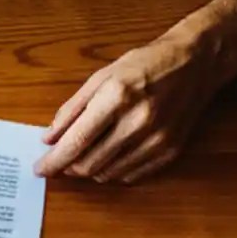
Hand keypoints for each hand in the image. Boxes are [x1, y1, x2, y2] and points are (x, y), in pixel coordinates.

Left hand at [33, 34, 217, 184]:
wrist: (197, 62)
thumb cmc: (145, 65)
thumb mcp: (102, 76)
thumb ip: (72, 109)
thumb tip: (49, 138)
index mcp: (117, 97)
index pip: (76, 142)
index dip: (53, 161)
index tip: (39, 169)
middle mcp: (138, 122)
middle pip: (90, 163)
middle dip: (68, 168)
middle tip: (59, 162)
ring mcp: (157, 139)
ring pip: (108, 173)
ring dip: (89, 170)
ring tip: (83, 156)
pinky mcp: (170, 150)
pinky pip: (130, 175)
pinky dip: (112, 171)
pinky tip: (109, 156)